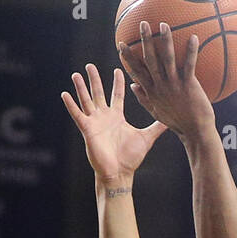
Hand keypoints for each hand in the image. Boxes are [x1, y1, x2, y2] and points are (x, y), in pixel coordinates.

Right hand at [61, 64, 165, 182]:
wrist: (120, 173)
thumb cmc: (131, 158)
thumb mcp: (146, 138)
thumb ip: (157, 127)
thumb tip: (171, 119)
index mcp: (117, 117)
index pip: (117, 95)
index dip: (117, 82)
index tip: (118, 69)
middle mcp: (105, 117)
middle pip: (98, 93)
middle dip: (94, 79)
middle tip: (90, 65)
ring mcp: (95, 123)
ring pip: (86, 100)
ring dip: (81, 88)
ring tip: (76, 74)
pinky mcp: (87, 130)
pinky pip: (77, 115)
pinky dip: (71, 105)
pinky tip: (65, 94)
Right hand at [119, 23, 216, 141]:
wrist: (195, 133)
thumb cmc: (178, 123)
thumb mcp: (156, 112)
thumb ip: (143, 98)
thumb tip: (133, 85)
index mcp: (152, 92)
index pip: (136, 71)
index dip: (128, 58)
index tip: (121, 44)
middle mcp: (160, 86)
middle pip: (150, 60)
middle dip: (145, 41)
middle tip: (143, 24)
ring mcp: (174, 85)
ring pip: (167, 59)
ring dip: (165, 41)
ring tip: (164, 24)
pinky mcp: (188, 86)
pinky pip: (189, 65)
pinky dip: (191, 51)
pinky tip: (193, 37)